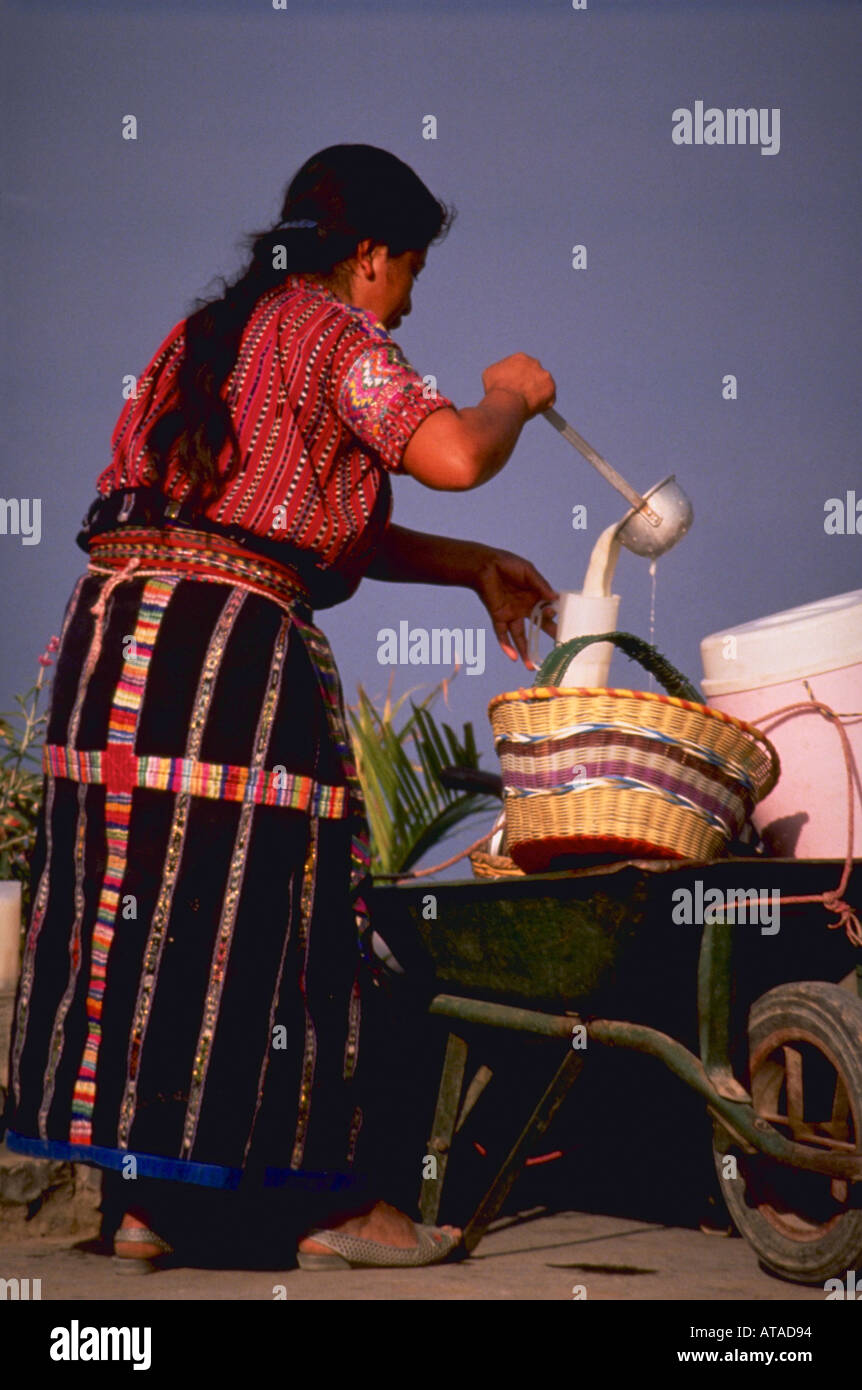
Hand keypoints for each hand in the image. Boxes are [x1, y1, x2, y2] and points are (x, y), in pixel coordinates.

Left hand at [472, 547, 557, 667]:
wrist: (485, 565)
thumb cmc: (508, 564)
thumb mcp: (529, 572)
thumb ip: (541, 585)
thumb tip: (555, 598)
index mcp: (535, 597)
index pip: (549, 611)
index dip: (556, 618)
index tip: (565, 625)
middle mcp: (525, 608)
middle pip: (539, 626)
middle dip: (548, 637)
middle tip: (559, 650)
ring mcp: (512, 614)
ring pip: (520, 636)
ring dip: (525, 651)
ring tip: (531, 666)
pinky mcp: (498, 617)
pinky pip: (502, 634)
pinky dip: (506, 645)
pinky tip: (513, 658)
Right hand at [481, 353, 555, 418]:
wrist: (506, 401)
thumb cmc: (495, 390)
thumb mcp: (490, 375)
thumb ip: (499, 373)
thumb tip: (500, 378)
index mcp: (520, 358)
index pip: (522, 368)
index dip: (517, 380)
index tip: (514, 389)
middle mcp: (535, 363)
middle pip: (534, 376)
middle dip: (529, 386)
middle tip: (521, 399)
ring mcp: (544, 375)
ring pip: (542, 388)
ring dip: (536, 396)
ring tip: (524, 405)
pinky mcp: (551, 388)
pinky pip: (549, 399)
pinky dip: (541, 406)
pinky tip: (531, 410)